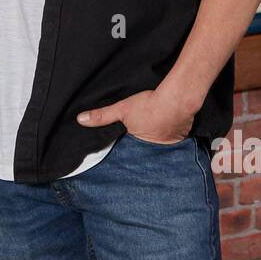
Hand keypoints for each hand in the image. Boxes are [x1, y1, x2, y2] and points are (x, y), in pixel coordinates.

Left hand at [76, 86, 200, 144]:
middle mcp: (154, 151)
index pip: (127, 155)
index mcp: (138, 147)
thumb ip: (102, 116)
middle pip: (143, 154)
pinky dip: (167, 138)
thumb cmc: (149, 106)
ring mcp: (169, 146)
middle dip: (139, 155)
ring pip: (158, 149)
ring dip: (154, 147)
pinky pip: (171, 142)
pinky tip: (165, 133)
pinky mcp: (180, 138)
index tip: (116, 159)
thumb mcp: (122, 109)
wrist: (178, 100)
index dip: (123, 153)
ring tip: (149, 143)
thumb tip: (80, 120)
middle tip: (132, 155)